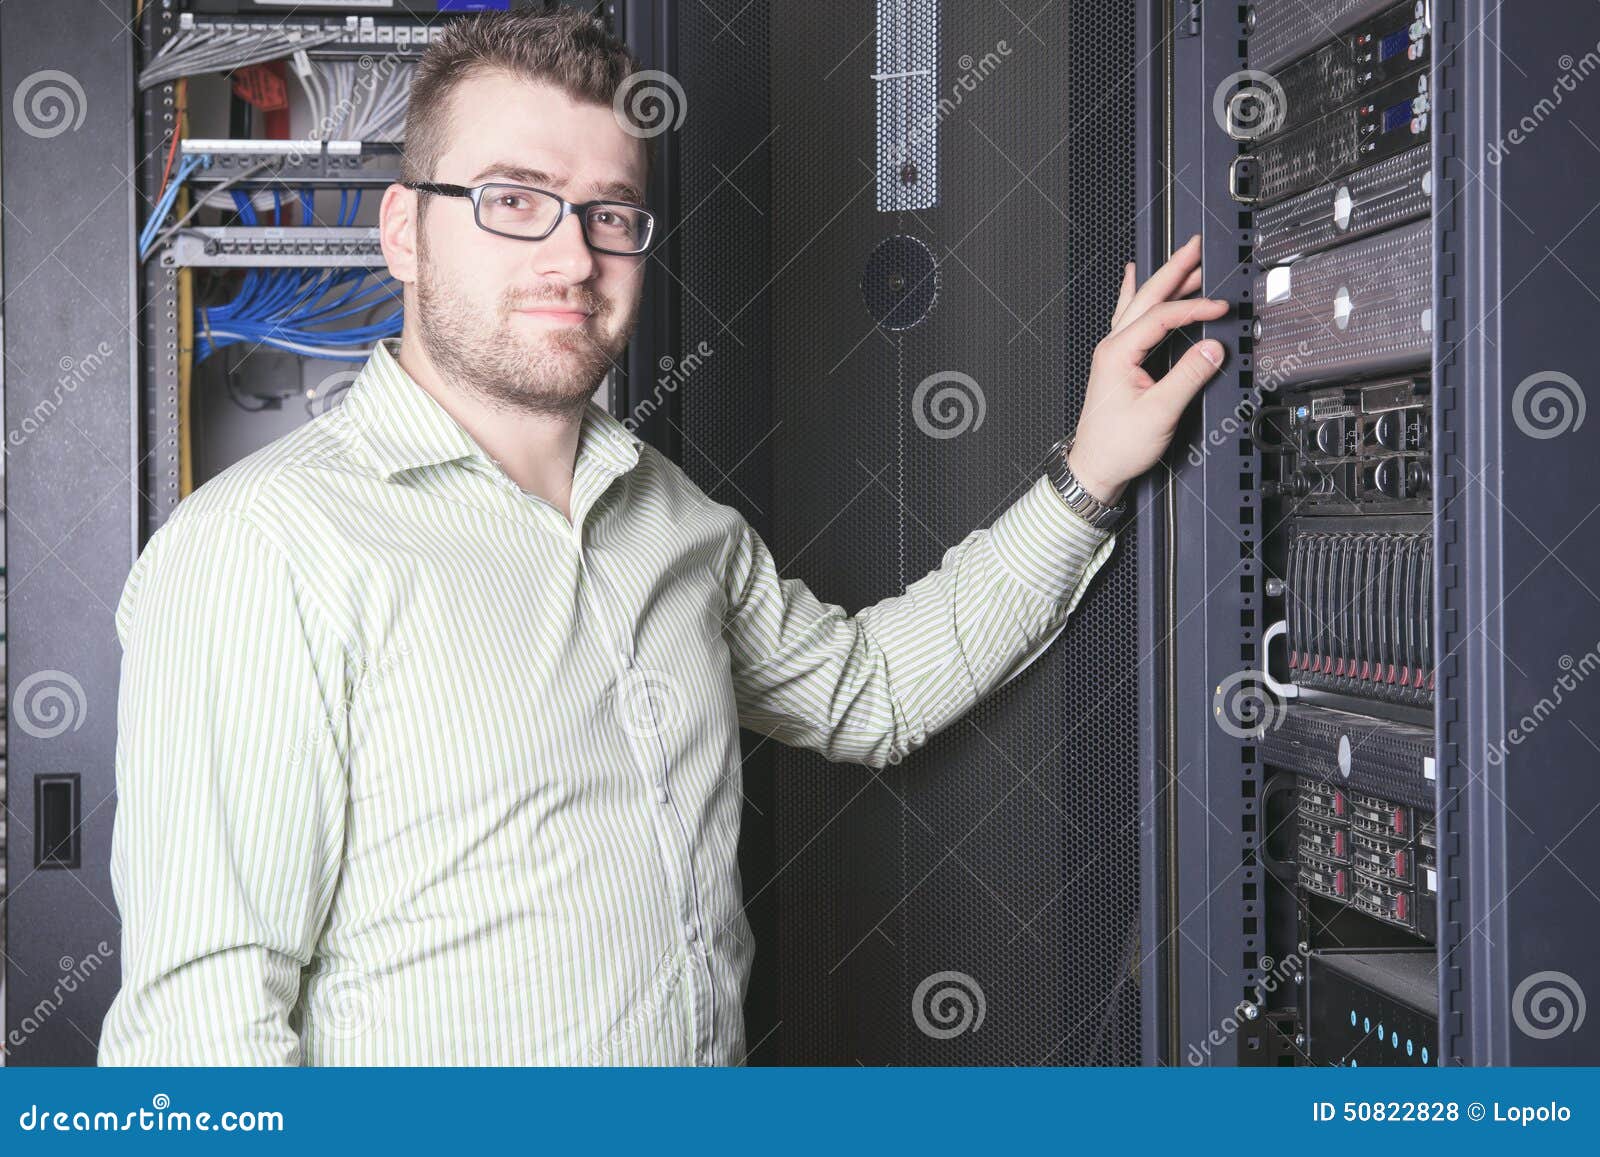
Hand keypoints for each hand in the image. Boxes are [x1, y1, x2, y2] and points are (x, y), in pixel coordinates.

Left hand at [1064, 235, 1229, 504]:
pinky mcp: (1118, 362)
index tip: (1221, 308)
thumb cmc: (1117, 445)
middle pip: (1146, 297)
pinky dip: (1137, 296)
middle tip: (1196, 246)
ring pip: (1138, 305)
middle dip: (1173, 270)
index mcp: (1118, 352)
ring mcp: (1113, 353)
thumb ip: (1188, 376)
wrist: (1095, 467)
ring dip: (1163, 282)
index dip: (1195, 308)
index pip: (1163, 316)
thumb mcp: (1160, 412)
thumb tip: (1214, 347)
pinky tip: (1133, 280)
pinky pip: (1129, 318)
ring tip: (1185, 261)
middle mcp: (1112, 347)